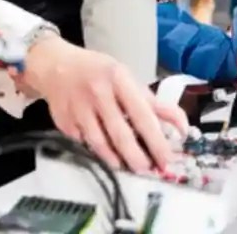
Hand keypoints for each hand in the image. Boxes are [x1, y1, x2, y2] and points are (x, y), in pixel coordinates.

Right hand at [21, 36, 188, 172]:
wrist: (55, 65)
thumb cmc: (98, 72)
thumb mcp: (127, 78)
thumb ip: (152, 102)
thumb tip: (181, 125)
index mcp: (118, 78)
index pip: (142, 114)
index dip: (157, 140)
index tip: (167, 158)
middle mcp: (97, 92)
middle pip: (120, 133)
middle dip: (137, 157)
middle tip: (149, 170)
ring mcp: (78, 108)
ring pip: (99, 143)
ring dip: (116, 160)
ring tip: (128, 167)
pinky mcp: (64, 122)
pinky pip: (84, 143)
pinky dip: (96, 152)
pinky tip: (106, 155)